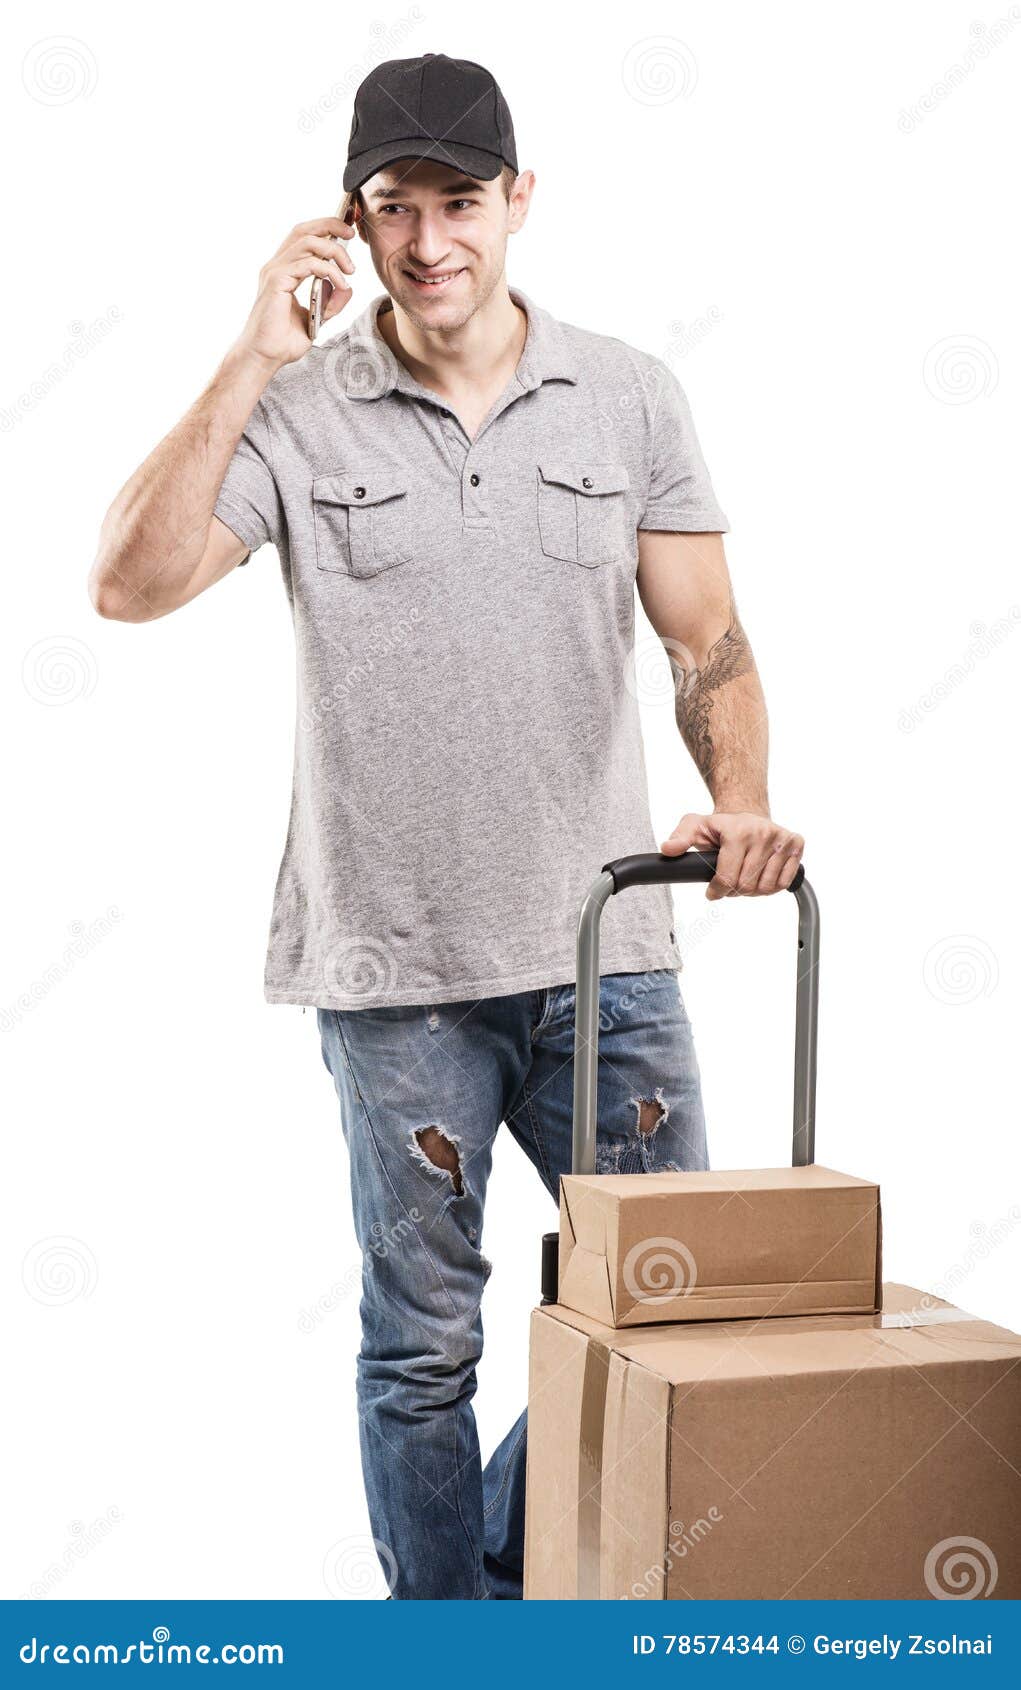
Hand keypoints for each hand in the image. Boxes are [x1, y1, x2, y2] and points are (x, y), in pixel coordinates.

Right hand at [233, 215, 356, 370]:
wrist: (264, 358)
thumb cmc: (282, 342)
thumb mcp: (316, 318)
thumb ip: (331, 303)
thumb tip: (347, 287)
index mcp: (283, 271)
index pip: (303, 237)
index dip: (325, 228)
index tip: (348, 235)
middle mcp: (277, 267)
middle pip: (303, 230)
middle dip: (330, 225)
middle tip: (351, 235)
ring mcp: (275, 272)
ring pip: (308, 243)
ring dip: (334, 252)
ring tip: (350, 269)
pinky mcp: (276, 282)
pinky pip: (308, 264)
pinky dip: (330, 271)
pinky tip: (341, 284)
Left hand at [660, 811, 804, 900]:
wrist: (748, 812)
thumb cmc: (722, 825)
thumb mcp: (695, 826)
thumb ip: (680, 838)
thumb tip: (667, 849)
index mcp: (738, 831)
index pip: (727, 877)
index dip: (717, 891)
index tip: (712, 892)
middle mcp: (763, 833)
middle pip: (746, 885)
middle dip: (734, 890)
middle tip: (729, 883)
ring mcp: (782, 839)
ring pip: (766, 887)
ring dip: (752, 891)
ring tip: (744, 879)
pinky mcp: (796, 845)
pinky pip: (784, 883)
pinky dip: (771, 887)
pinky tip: (760, 877)